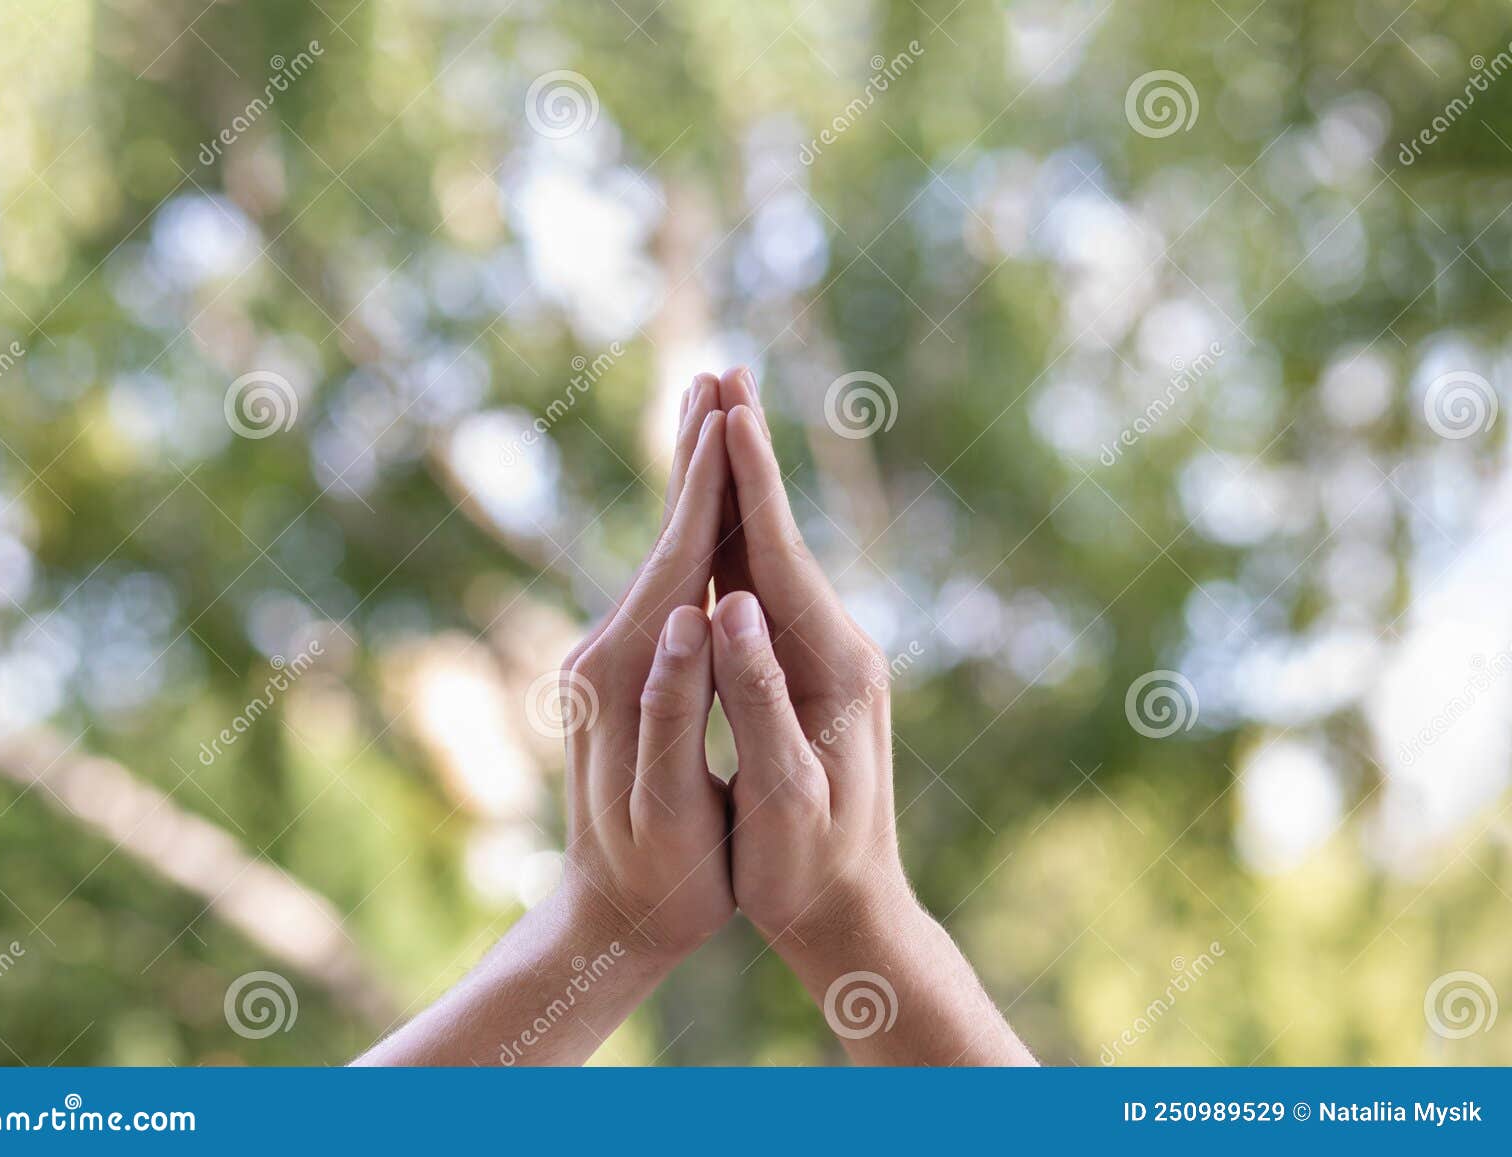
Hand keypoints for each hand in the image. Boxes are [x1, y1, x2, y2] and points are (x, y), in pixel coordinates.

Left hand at [556, 375, 733, 958]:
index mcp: (627, 675)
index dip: (708, 485)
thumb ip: (671, 710)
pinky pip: (661, 586)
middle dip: (691, 459)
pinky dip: (684, 535)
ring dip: (687, 487)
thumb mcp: (669, 808)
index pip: (677, 560)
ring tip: (707, 421)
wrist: (605, 917)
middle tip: (712, 377)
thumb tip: (691, 618)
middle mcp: (607, 652)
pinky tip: (701, 514)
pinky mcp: (619, 673)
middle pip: (662, 538)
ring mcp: (608, 660)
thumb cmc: (662, 880)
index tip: (728, 410)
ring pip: (660, 556)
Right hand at [708, 368, 908, 947]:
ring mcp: (824, 656)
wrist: (853, 911)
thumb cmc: (808, 870)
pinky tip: (713, 512)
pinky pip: (762, 587)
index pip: (781, 553)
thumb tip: (727, 608)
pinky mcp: (807, 672)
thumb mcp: (785, 797)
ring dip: (740, 484)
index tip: (731, 406)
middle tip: (724, 371)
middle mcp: (837, 646)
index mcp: (832, 667)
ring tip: (718, 416)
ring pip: (769, 553)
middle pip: (778, 533)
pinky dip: (735, 537)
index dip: (751, 480)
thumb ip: (757, 702)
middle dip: (746, 454)